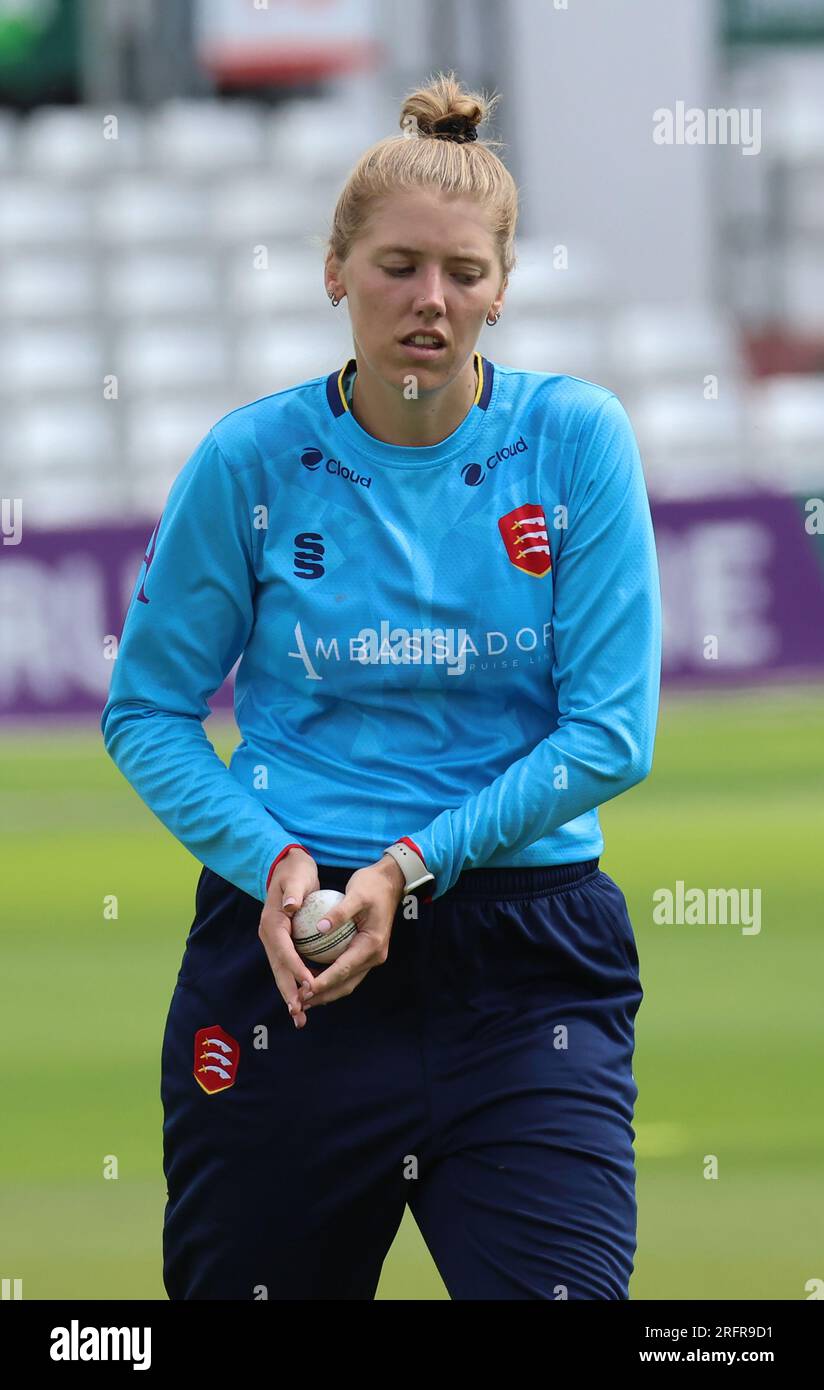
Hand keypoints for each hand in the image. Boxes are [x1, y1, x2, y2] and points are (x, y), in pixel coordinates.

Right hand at [258, 847, 320, 1028]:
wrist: (286, 866)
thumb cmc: (295, 871)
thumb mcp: (296, 876)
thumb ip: (293, 891)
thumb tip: (290, 906)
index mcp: (272, 923)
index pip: (284, 951)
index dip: (296, 969)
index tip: (310, 985)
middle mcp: (269, 936)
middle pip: (278, 969)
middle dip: (288, 992)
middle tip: (298, 1014)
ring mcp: (273, 941)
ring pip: (281, 972)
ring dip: (290, 994)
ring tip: (300, 1017)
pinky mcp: (281, 943)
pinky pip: (288, 967)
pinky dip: (295, 983)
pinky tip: (307, 998)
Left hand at [301, 854, 406, 1014]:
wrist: (391, 881)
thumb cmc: (372, 885)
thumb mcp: (355, 894)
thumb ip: (339, 913)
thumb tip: (320, 929)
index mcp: (371, 944)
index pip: (343, 969)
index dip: (324, 982)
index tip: (305, 990)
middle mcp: (374, 955)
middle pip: (346, 983)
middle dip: (323, 995)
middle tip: (300, 1001)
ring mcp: (372, 956)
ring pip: (348, 982)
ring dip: (327, 991)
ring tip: (304, 997)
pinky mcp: (366, 952)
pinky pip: (348, 972)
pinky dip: (332, 979)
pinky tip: (314, 979)